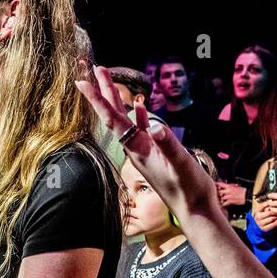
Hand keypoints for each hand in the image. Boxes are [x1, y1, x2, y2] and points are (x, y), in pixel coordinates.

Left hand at [76, 66, 224, 226]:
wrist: (195, 209)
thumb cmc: (189, 189)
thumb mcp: (181, 164)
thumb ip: (168, 145)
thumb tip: (156, 126)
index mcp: (138, 149)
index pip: (113, 120)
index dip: (97, 100)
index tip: (82, 82)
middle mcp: (137, 148)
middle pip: (115, 115)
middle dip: (105, 91)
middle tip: (97, 68)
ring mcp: (146, 150)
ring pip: (127, 119)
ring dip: (118, 99)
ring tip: (110, 81)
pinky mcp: (156, 153)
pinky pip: (143, 129)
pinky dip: (140, 115)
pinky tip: (141, 106)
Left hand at [216, 181, 246, 207]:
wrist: (247, 196)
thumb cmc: (243, 191)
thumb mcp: (236, 186)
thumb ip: (230, 186)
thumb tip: (227, 184)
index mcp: (229, 186)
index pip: (220, 184)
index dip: (216, 184)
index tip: (213, 184)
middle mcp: (228, 191)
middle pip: (218, 192)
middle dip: (217, 193)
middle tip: (216, 193)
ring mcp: (228, 197)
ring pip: (220, 198)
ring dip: (219, 199)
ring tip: (219, 199)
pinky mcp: (230, 201)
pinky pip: (223, 204)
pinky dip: (222, 204)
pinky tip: (221, 205)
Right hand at [253, 200, 276, 231]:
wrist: (260, 226)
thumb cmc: (264, 216)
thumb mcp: (263, 210)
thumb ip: (267, 206)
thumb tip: (271, 200)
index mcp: (257, 211)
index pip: (262, 206)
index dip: (269, 204)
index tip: (273, 202)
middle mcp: (258, 217)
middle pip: (268, 213)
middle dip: (275, 211)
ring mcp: (260, 223)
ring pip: (271, 219)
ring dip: (276, 216)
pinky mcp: (264, 228)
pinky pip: (272, 225)